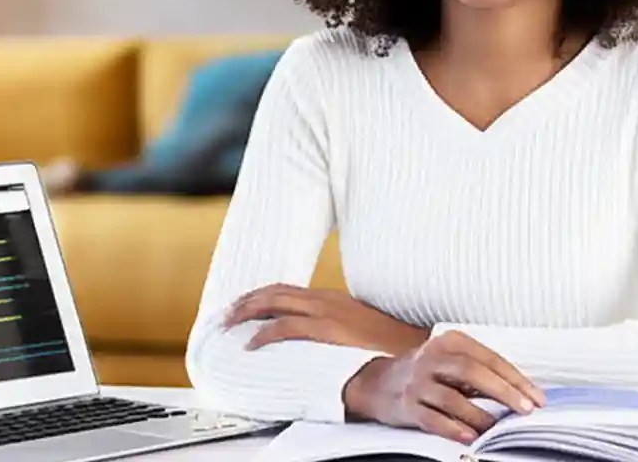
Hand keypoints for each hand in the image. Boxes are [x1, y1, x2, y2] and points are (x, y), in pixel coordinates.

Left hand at [223, 283, 428, 355]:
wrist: (412, 346)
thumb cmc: (389, 344)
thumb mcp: (359, 328)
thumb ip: (336, 328)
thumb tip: (318, 340)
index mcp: (330, 298)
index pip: (286, 290)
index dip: (259, 295)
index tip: (241, 304)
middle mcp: (324, 300)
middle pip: (274, 292)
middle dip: (245, 301)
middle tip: (225, 314)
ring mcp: (325, 312)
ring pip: (275, 303)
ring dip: (247, 312)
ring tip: (229, 323)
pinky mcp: (328, 329)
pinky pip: (286, 327)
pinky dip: (265, 333)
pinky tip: (252, 343)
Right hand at [343, 330, 546, 443]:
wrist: (377, 383)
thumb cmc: (427, 373)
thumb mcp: (452, 362)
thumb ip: (482, 372)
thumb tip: (522, 392)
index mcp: (450, 342)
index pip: (489, 358)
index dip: (516, 379)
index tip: (537, 397)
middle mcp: (432, 358)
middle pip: (472, 372)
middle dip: (504, 392)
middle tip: (525, 410)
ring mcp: (417, 382)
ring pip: (453, 398)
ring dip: (480, 415)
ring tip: (498, 428)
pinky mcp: (407, 405)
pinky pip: (433, 418)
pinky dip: (454, 428)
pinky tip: (471, 436)